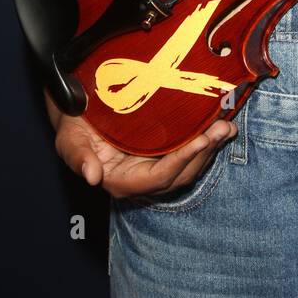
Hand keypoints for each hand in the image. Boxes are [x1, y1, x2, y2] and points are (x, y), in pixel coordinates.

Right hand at [43, 89, 236, 200]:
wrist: (79, 116)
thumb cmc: (73, 129)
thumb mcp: (69, 140)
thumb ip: (78, 158)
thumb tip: (92, 178)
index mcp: (121, 182)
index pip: (158, 179)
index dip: (180, 162)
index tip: (200, 141)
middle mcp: (141, 180)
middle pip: (180, 175)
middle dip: (204, 153)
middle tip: (222, 129)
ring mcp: (154, 168)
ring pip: (189, 165)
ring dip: (211, 148)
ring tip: (227, 127)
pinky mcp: (163, 154)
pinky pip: (189, 153)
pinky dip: (207, 141)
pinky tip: (221, 126)